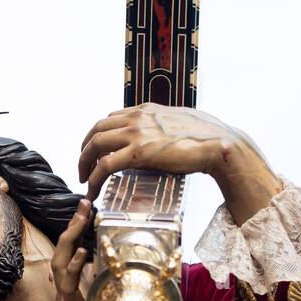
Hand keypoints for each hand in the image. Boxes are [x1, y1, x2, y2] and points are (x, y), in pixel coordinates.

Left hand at [78, 103, 282, 223]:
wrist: (218, 144)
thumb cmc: (206, 137)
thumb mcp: (178, 123)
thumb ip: (162, 127)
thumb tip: (161, 139)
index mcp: (145, 110)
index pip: (110, 119)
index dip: (98, 136)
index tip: (96, 152)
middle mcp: (137, 118)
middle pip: (96, 130)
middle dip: (84, 150)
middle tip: (83, 168)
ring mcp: (136, 133)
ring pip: (95, 145)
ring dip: (84, 164)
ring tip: (84, 181)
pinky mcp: (139, 153)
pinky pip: (105, 165)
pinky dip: (93, 178)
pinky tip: (92, 190)